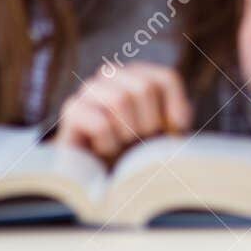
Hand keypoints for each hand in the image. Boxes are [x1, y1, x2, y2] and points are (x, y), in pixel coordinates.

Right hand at [55, 63, 192, 163]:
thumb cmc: (134, 151)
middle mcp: (111, 74)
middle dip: (149, 123)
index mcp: (138, 73)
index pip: (166, 79)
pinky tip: (102, 151)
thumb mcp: (166, 131)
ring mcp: (89, 90)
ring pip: (120, 99)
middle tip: (139, 142)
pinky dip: (108, 144)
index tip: (172, 130)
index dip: (175, 109)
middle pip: (144, 88)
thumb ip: (178, 116)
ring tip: (120, 146)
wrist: (97, 176)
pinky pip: (100, 123)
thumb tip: (177, 122)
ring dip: (127, 133)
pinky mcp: (71, 110)